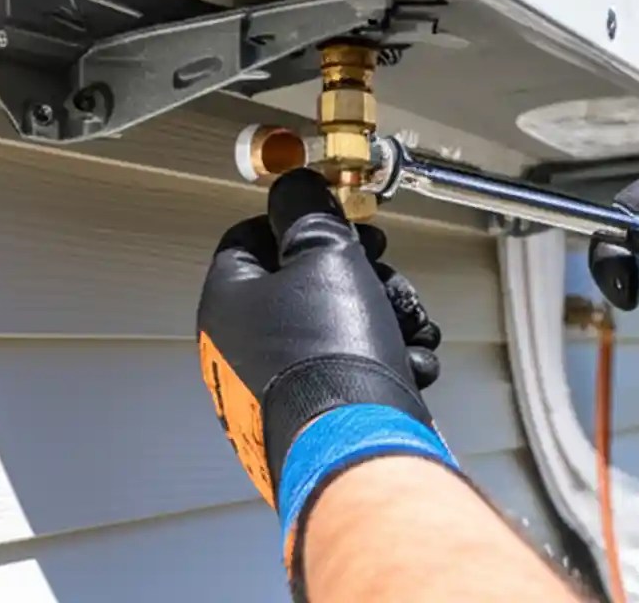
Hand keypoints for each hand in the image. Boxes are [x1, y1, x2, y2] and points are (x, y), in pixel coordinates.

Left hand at [197, 168, 441, 504]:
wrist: (358, 450)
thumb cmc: (329, 356)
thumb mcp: (324, 255)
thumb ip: (308, 214)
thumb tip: (296, 187)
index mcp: (227, 302)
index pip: (251, 237)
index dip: (301, 223)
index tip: (342, 223)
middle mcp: (241, 348)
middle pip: (305, 285)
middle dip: (361, 277)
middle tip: (387, 278)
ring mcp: (275, 389)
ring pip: (337, 328)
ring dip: (384, 319)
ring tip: (412, 328)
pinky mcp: (312, 420)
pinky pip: (349, 375)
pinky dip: (384, 364)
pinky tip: (408, 368)